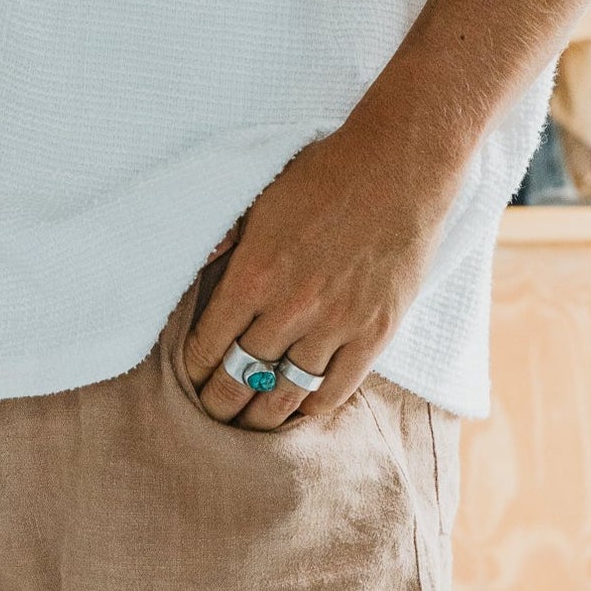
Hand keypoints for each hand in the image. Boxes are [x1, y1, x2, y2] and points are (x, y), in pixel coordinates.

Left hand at [182, 110, 464, 430]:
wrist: (399, 166)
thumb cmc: (324, 175)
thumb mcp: (258, 197)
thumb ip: (225, 240)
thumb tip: (196, 269)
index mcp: (254, 273)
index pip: (210, 342)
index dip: (195, 369)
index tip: (191, 380)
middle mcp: (291, 306)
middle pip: (242, 376)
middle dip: (220, 403)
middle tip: (211, 415)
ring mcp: (336, 323)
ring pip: (286, 392)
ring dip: (262, 415)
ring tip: (248, 424)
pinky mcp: (376, 332)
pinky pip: (336, 389)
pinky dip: (311, 405)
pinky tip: (297, 410)